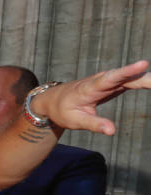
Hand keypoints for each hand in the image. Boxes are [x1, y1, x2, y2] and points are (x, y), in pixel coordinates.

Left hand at [33, 60, 150, 133]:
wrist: (54, 100)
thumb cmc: (63, 110)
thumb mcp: (75, 121)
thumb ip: (94, 124)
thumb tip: (111, 131)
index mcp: (91, 88)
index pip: (111, 78)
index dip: (127, 71)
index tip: (143, 63)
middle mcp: (102, 80)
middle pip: (128, 77)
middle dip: (147, 78)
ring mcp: (110, 80)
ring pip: (133, 77)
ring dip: (150, 79)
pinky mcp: (115, 83)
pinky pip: (133, 80)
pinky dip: (147, 82)